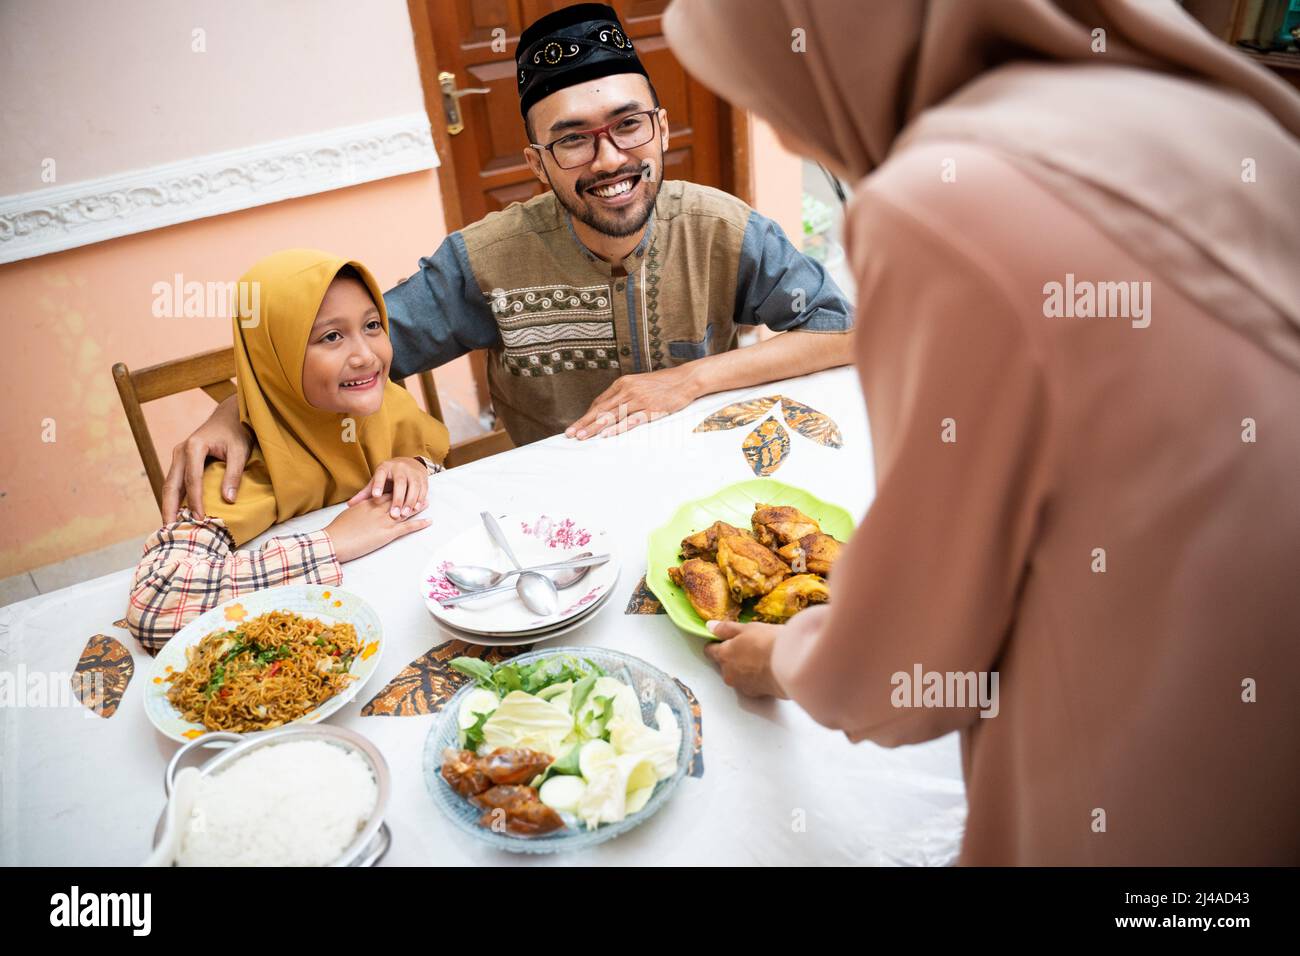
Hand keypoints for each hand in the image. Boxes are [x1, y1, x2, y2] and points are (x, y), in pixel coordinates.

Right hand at [161, 395, 252, 522]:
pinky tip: (178, 513)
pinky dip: (175, 498)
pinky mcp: (180, 461)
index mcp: (194, 447)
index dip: (195, 501)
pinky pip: (175, 483)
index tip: (200, 519)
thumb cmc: (237, 432)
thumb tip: (228, 500)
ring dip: (169, 506)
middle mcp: (180, 451)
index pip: (192, 479)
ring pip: (169, 485)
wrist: (229, 416)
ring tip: (171, 527)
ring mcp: (178, 456)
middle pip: (171, 485)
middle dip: (170, 508)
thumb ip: (234, 474)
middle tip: (170, 531)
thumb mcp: (240, 451)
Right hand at [324, 493, 429, 562]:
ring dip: (417, 507)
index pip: (383, 495)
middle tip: (419, 491)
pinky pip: (407, 527)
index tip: (401, 489)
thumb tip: (357, 509)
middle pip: (397, 500)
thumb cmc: (336, 530)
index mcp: (367, 504)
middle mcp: (378, 509)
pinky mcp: (388, 533)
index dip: (394, 492)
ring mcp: (384, 520)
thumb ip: (356, 510)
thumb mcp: (347, 515)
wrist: (335, 540)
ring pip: (405, 511)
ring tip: (427, 502)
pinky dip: (419, 524)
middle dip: (409, 496)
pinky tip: (428, 522)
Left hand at [345, 457, 428, 517]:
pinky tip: (416, 508)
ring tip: (405, 514)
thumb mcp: (376, 481)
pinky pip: (423, 489)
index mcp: (385, 468)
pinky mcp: (422, 478)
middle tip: (394, 514)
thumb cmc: (389, 477)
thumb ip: (365, 494)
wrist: (409, 464)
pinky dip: (420, 499)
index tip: (375, 496)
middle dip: (398, 499)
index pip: (381, 475)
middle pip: (400, 482)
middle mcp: (399, 468)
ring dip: (410, 501)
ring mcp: (412, 472)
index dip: (378, 485)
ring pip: (413, 486)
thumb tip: (349, 505)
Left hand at [565, 365, 698, 439]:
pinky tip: (606, 435)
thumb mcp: (640, 385)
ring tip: (581, 437)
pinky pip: (630, 421)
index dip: (586, 415)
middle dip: (584, 423)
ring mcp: (639, 400)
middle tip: (570, 434)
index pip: (599, 402)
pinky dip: (617, 428)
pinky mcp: (650, 409)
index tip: (576, 426)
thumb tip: (610, 409)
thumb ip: (625, 395)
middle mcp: (627, 390)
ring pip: (611, 416)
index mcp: (623, 384)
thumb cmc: (663, 384)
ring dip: (594, 427)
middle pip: (601, 409)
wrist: (686, 379)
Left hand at [703, 620, 787, 698]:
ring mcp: (741, 686)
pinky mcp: (755, 694)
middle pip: (723, 664)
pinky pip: (750, 684)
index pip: (710, 651)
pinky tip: (767, 669)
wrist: (791, 664)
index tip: (724, 639)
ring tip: (761, 657)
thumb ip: (726, 629)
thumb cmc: (768, 642)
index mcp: (724, 655)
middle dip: (732, 657)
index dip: (715, 644)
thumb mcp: (747, 628)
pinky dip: (755, 678)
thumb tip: (710, 627)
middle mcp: (728, 673)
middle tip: (749, 646)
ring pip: (737, 675)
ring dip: (744, 668)